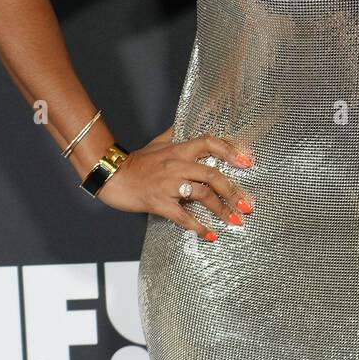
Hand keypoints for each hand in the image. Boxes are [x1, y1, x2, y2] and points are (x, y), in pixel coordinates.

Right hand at [96, 132, 254, 240]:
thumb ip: (175, 134)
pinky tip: (210, 235)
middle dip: (233, 190)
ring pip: (202, 195)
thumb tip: (187, 124)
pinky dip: (198, 227)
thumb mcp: (158, 142)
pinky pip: (182, 216)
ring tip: (235, 220)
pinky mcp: (159, 202)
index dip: (230, 151)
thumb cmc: (136, 161)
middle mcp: (177, 165)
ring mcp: (168, 185)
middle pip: (212, 175)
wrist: (111, 176)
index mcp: (179, 149)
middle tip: (247, 204)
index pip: (210, 143)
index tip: (247, 162)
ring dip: (222, 209)